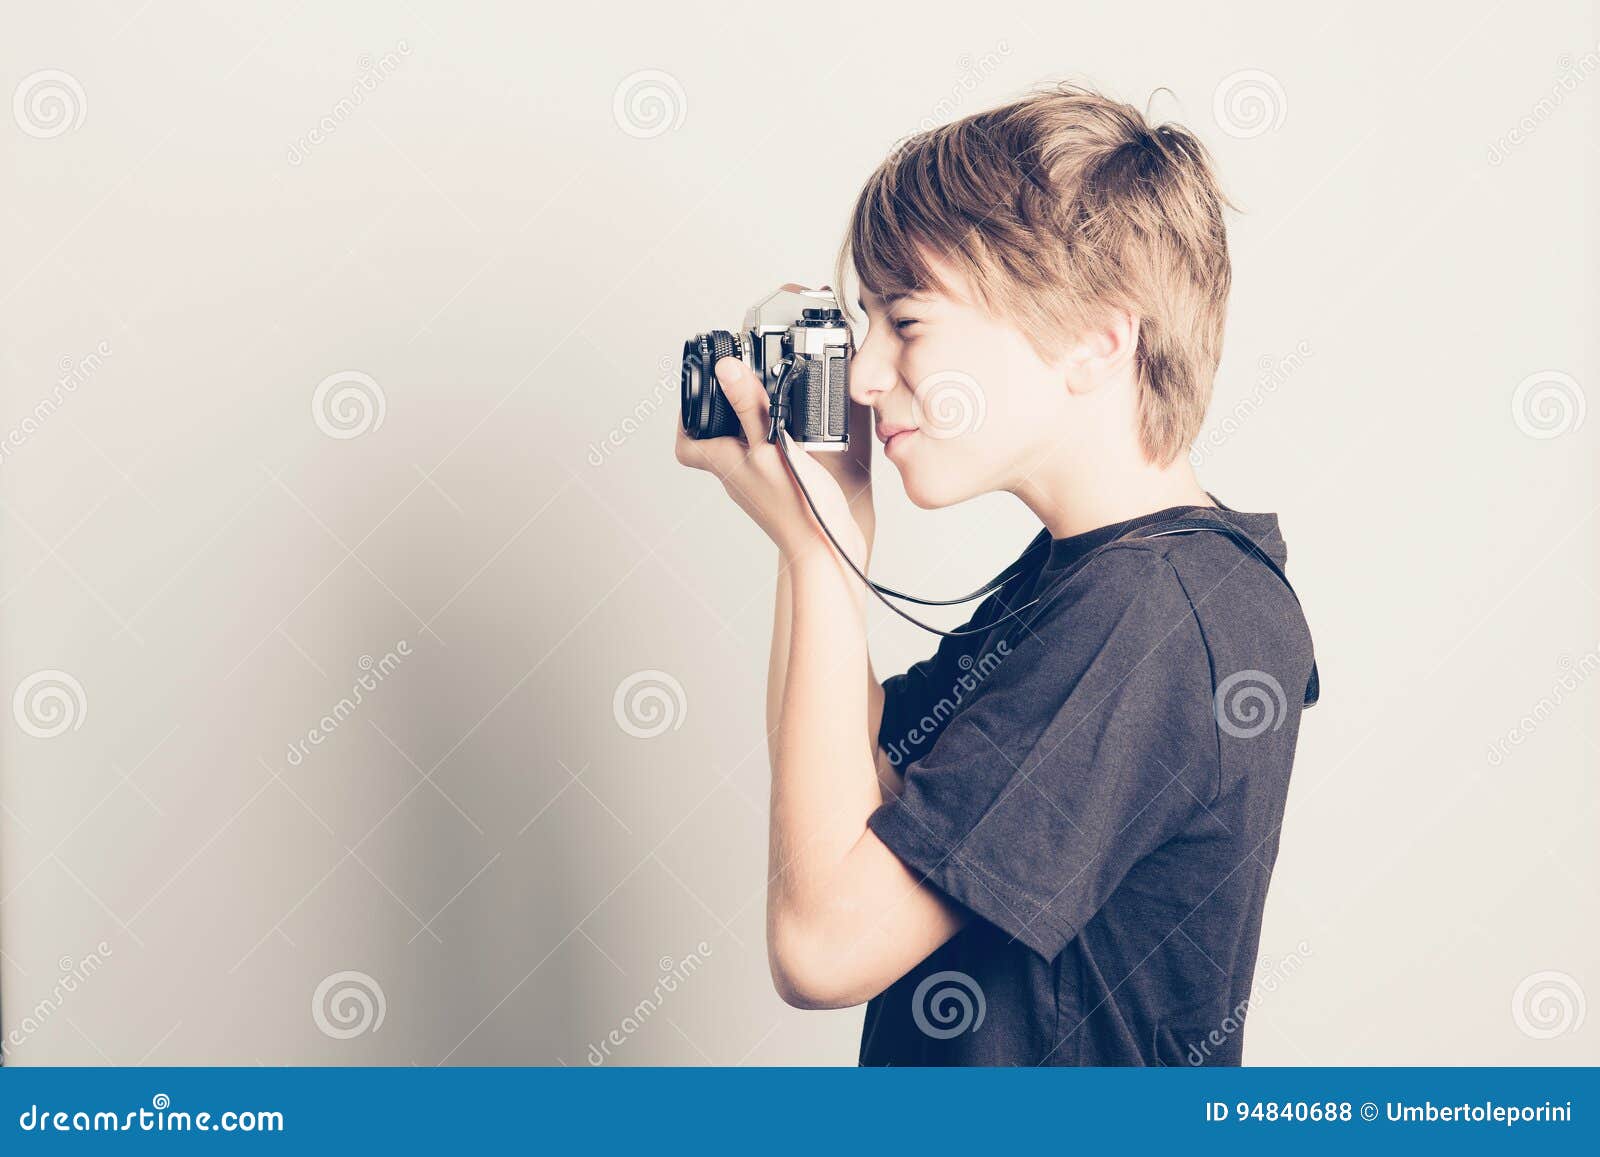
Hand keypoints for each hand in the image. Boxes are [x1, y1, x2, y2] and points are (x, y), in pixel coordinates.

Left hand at [675, 354, 869, 570]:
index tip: (696, 396)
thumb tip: (725, 370)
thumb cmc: (797, 505)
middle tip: (735, 391)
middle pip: (713, 444)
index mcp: (725, 464)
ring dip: (749, 427)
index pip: (685, 445)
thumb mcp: (772, 443)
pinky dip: (772, 442)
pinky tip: (794, 433)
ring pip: (740, 451)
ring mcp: (757, 485)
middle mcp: (735, 476)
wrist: (825, 547)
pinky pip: (765, 460)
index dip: (684, 420)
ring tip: (766, 404)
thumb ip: (749, 405)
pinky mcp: (779, 489)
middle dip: (721, 415)